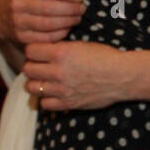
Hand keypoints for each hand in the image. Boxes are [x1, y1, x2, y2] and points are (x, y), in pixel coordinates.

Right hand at [0, 0, 85, 46]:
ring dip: (68, 21)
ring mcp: (18, 23)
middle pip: (48, 8)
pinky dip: (61, 33)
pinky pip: (47, 38)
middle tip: (82, 8)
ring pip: (48, 24)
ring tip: (78, 17)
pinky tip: (68, 27)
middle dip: (70, 8)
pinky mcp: (22, 38)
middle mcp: (17, 4)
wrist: (5, 15)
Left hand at [22, 41, 149, 110]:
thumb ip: (59, 48)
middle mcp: (58, 71)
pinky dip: (46, 99)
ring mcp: (62, 89)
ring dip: (36, 83)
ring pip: (32, 88)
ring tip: (44, 80)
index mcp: (61, 52)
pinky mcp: (68, 104)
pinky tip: (53, 92)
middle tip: (40, 66)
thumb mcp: (80, 45)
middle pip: (28, 69)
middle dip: (32, 66)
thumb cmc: (104, 57)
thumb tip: (41, 50)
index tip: (38, 52)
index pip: (30, 51)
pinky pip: (44, 104)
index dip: (33, 51)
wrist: (122, 76)